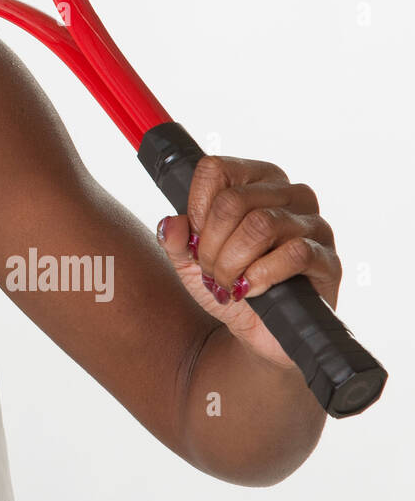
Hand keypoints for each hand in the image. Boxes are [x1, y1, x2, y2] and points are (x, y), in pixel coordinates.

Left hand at [154, 155, 341, 371]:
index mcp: (256, 180)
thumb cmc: (229, 284)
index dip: (197, 208)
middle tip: (211, 270)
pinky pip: (295, 253)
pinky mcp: (329, 259)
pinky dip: (262, 275)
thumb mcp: (190, 261)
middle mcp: (290, 193)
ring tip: (229, 282)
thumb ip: (177, 240)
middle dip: (211, 244)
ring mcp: (315, 224)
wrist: (258, 331)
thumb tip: (171, 224)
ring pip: (261, 224)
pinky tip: (252, 289)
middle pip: (233, 200)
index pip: (216, 169)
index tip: (197, 238)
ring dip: (232, 262)